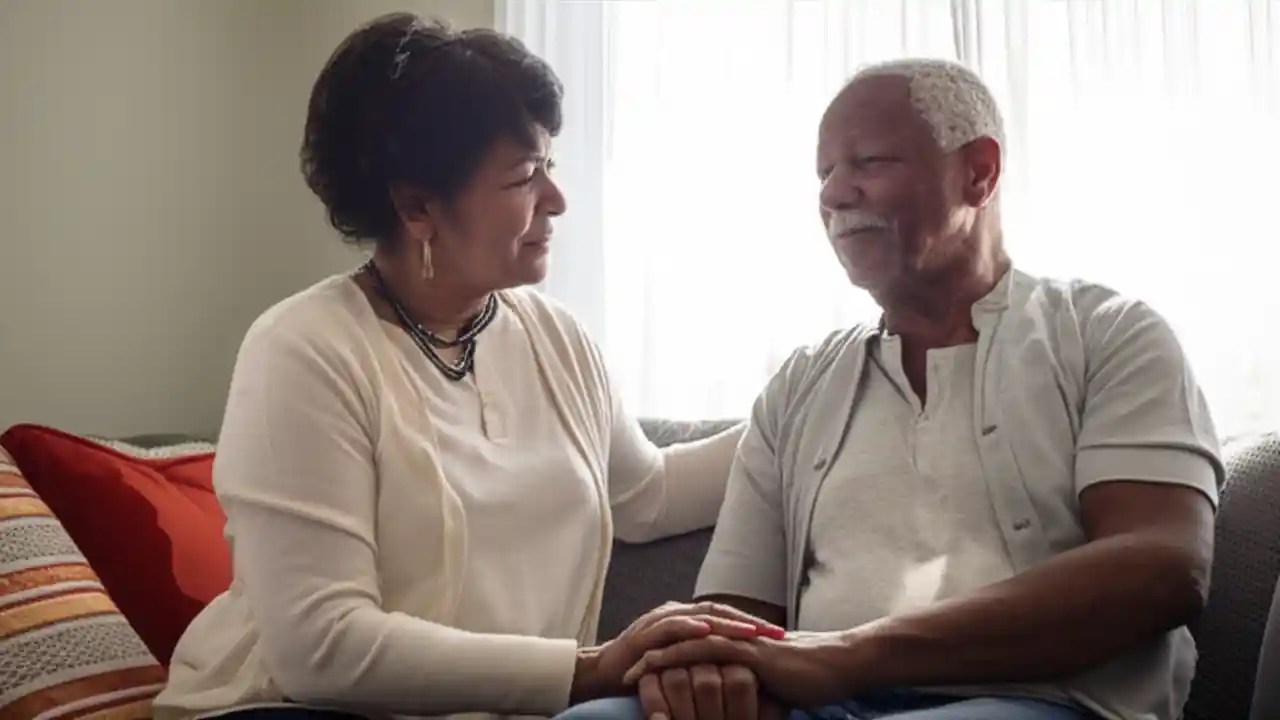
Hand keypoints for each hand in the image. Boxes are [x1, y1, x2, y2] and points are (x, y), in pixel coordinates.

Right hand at [571, 601, 785, 703]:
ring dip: (727, 624)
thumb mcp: (683, 665)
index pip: (729, 617)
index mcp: (688, 619)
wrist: (603, 675)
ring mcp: (660, 621)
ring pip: (700, 616)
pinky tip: (707, 632)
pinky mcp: (643, 633)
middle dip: (750, 622)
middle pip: (721, 612)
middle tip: (778, 633)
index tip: (784, 637)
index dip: (756, 624)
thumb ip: (706, 660)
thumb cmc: (646, 673)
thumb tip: (742, 670)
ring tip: (752, 633)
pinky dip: (688, 627)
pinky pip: (669, 627)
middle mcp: (677, 613)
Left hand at [623, 630, 856, 709]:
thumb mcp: (771, 687)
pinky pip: (704, 649)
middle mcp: (732, 638)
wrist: (838, 666)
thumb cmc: (810, 679)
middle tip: (620, 670)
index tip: (637, 675)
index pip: (690, 649)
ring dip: (655, 655)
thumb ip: (748, 690)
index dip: (663, 661)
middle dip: (649, 655)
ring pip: (685, 642)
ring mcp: (738, 641)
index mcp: (734, 645)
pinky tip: (658, 664)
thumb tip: (737, 707)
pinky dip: (677, 656)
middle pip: (680, 642)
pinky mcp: (746, 650)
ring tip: (629, 670)